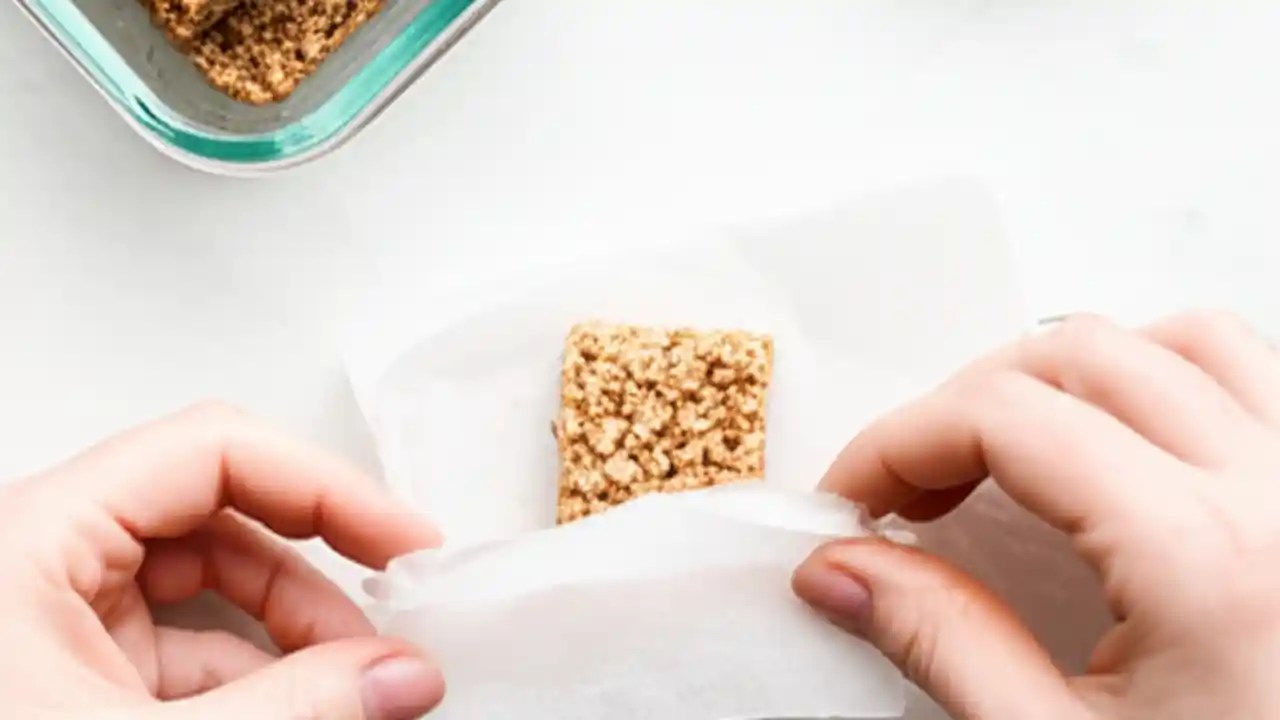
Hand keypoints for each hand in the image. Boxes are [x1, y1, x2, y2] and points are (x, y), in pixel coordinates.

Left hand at [0, 403, 444, 719]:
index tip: (402, 539)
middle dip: (317, 571)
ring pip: (212, 589)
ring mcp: (63, 623)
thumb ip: (289, 710)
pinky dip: (258, 681)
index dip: (324, 485)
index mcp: (35, 536)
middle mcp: (48, 563)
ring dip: (297, 633)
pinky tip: (308, 711)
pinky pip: (190, 654)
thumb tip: (400, 677)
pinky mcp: (77, 679)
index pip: (211, 453)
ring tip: (362, 684)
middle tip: (396, 611)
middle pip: (220, 517)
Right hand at [793, 312, 1279, 719]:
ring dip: (1073, 375)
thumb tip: (845, 570)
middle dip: (966, 401)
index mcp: (1209, 558)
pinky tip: (1124, 445)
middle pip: (1081, 355)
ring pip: (1183, 339)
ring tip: (1014, 448)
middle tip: (914, 485)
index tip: (855, 495)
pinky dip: (1171, 378)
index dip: (899, 441)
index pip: (1007, 417)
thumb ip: (942, 643)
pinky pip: (1258, 374)